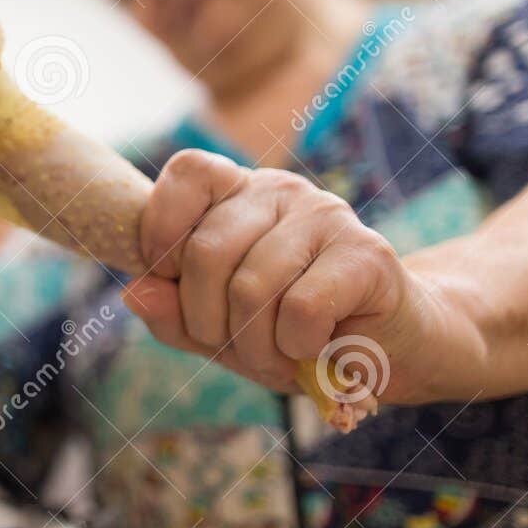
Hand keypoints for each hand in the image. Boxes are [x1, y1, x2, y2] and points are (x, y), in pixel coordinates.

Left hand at [121, 150, 475, 402]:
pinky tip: (318, 347)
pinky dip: (297, 347)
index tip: (170, 278)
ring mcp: (326, 215)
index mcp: (240, 194)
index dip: (162, 229)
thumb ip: (174, 313)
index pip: (187, 172)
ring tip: (283, 355)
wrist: (394, 350)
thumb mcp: (221, 332)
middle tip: (242, 349)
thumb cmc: (298, 335)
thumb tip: (133, 291)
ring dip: (257, 347)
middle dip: (209, 324)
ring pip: (251, 287)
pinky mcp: (367, 253)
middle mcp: (282, 190)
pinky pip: (299, 308)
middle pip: (207, 252)